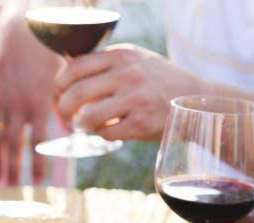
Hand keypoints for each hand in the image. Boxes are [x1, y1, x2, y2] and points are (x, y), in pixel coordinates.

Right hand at [0, 13, 60, 183]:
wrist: (26, 36)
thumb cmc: (51, 60)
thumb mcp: (63, 83)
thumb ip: (65, 109)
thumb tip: (73, 134)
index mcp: (39, 104)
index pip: (38, 142)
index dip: (38, 164)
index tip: (38, 181)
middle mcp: (18, 106)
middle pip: (15, 145)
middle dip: (15, 168)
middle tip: (14, 187)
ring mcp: (2, 102)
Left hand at [53, 44, 207, 142]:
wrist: (195, 99)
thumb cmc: (156, 82)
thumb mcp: (134, 62)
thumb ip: (104, 66)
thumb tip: (64, 81)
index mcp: (121, 55)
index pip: (74, 67)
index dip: (59, 85)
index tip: (59, 95)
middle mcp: (128, 74)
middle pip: (76, 93)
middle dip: (63, 109)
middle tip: (65, 117)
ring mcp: (136, 99)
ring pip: (89, 117)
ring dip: (82, 125)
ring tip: (86, 125)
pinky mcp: (141, 123)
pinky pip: (106, 134)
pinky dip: (102, 135)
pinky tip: (110, 130)